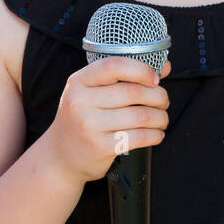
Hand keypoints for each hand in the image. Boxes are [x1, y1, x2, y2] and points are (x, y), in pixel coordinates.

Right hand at [49, 56, 171, 184]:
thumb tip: (164, 66)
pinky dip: (155, 135)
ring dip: (160, 117)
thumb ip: (123, 76)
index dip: (141, 69)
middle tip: (163, 101)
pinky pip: (139, 137)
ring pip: (141, 115)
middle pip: (133, 92)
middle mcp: (81, 102)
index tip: (155, 78)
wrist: (60, 157)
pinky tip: (157, 133)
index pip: (114, 66)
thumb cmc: (82, 118)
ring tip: (162, 118)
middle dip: (158, 96)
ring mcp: (90, 125)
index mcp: (79, 81)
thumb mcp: (91, 92)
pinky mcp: (101, 147)